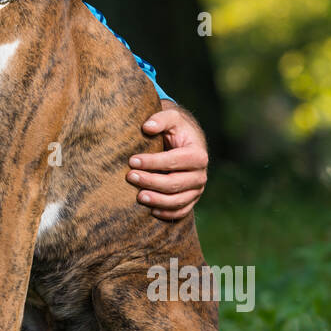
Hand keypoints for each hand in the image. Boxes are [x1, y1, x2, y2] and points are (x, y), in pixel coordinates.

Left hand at [126, 100, 207, 220]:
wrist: (185, 139)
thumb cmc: (176, 127)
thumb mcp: (171, 117)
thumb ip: (160, 118)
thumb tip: (147, 127)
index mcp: (198, 154)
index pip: (174, 161)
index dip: (152, 162)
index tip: (132, 160)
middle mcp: (201, 174)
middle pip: (175, 183)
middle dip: (151, 181)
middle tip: (130, 176)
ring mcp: (197, 188)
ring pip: (178, 201)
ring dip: (157, 201)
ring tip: (139, 197)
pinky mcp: (191, 198)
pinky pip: (181, 211)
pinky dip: (167, 214)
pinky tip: (151, 211)